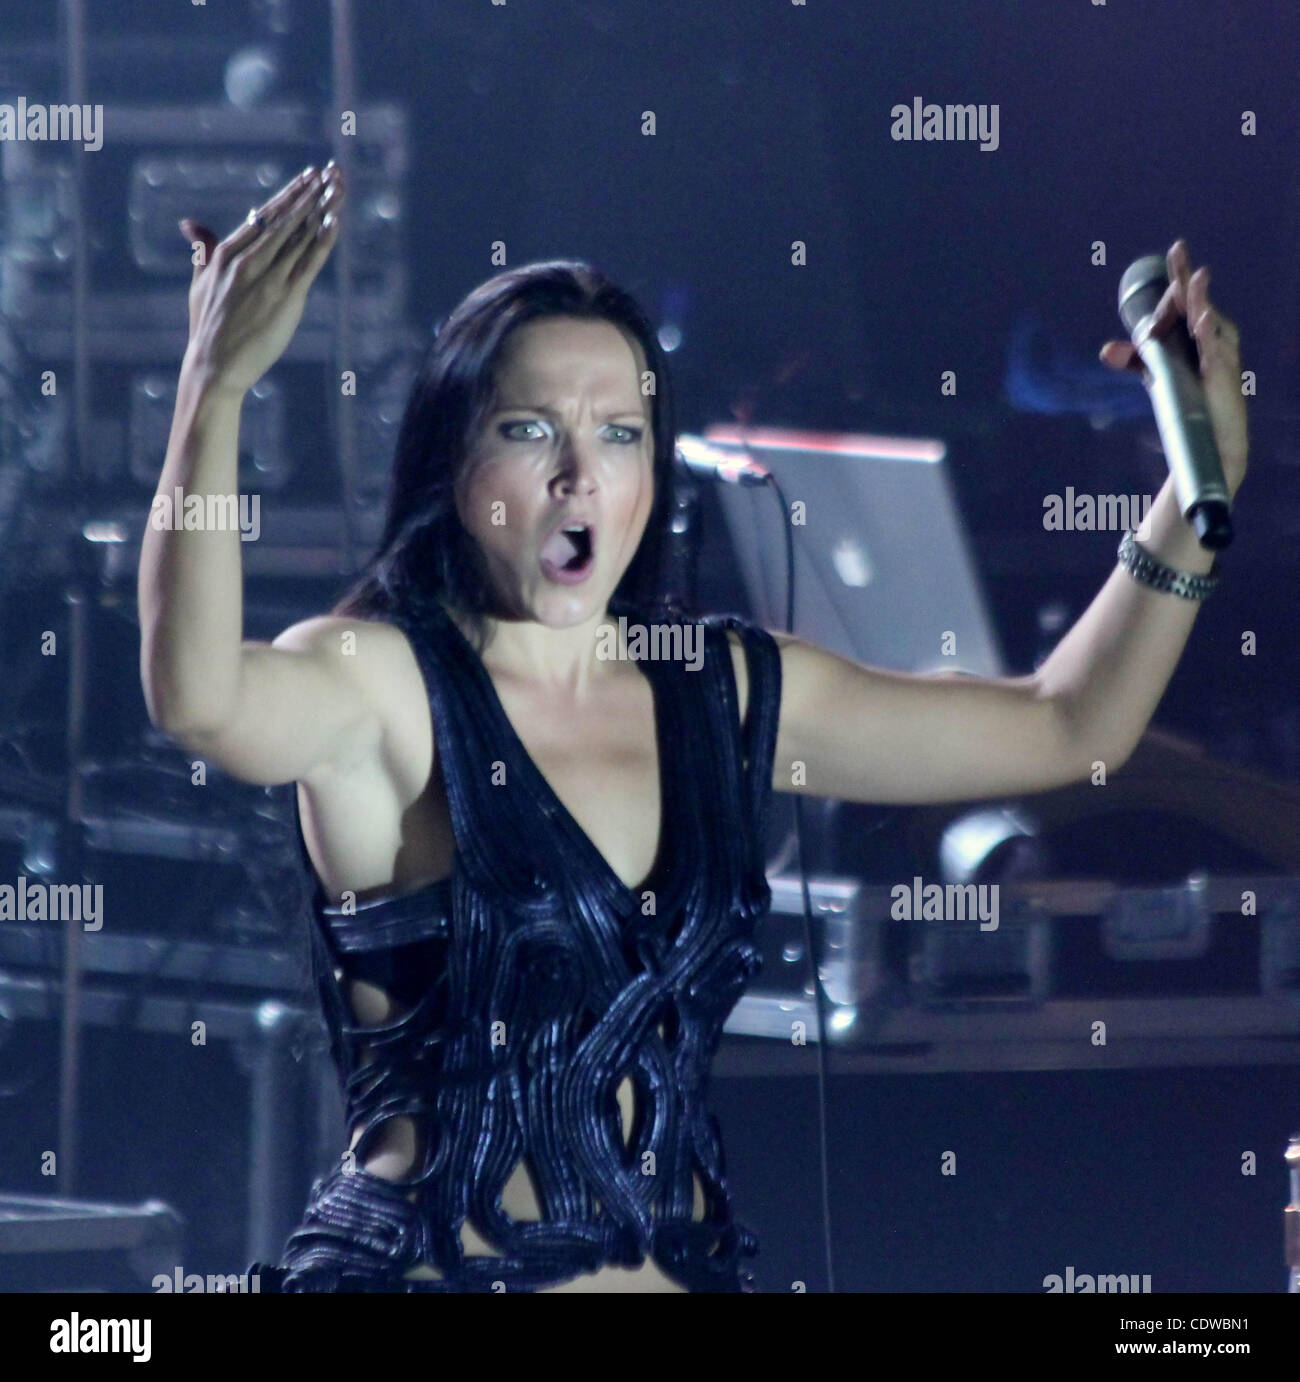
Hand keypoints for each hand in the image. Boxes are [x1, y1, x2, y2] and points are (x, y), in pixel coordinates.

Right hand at [178, 162, 345, 396]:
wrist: (214, 366)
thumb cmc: (207, 329)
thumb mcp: (199, 284)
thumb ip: (202, 250)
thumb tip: (189, 224)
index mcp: (227, 253)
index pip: (265, 216)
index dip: (290, 195)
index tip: (308, 176)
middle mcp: (249, 260)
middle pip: (286, 219)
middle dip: (310, 193)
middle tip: (331, 171)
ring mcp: (269, 278)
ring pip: (300, 236)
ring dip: (322, 210)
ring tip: (339, 188)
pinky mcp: (287, 299)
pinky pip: (309, 263)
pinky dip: (323, 241)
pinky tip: (335, 222)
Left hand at [1098, 238, 1247, 496]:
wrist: (1210, 438)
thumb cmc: (1188, 401)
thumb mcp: (1158, 376)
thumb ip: (1135, 359)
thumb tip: (1106, 349)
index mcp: (1194, 333)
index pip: (1181, 304)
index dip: (1172, 287)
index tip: (1172, 256)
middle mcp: (1210, 337)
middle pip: (1194, 303)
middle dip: (1185, 277)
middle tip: (1178, 249)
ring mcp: (1218, 353)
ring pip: (1206, 320)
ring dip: (1197, 299)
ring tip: (1193, 276)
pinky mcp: (1221, 374)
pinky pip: (1214, 349)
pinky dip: (1208, 333)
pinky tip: (1202, 318)